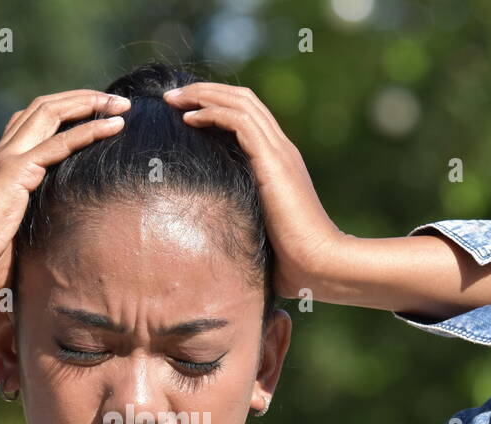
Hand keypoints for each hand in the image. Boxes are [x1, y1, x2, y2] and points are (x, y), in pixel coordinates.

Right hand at [0, 90, 130, 299]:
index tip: (100, 115)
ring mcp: (7, 158)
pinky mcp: (14, 171)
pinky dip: (88, 131)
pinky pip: (58, 143)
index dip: (67, 111)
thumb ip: (36, 216)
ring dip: (88, 104)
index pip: (34, 121)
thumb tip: (63, 233)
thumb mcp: (18, 228)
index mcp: (1, 163)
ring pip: (50, 113)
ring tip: (120, 106)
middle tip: (117, 102)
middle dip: (83, 99)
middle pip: (44, 107)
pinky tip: (112, 127)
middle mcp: (2, 153)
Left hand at [162, 83, 344, 299]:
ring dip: (203, 95)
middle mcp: (282, 150)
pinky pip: (240, 121)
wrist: (320, 264)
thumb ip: (242, 221)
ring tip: (173, 99)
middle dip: (204, 92)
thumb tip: (213, 238)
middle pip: (243, 99)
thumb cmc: (292, 262)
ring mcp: (280, 152)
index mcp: (279, 162)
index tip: (183, 111)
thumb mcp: (258, 231)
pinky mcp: (274, 161)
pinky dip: (212, 113)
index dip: (216, 105)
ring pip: (240, 102)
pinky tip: (189, 119)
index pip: (248, 116)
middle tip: (171, 96)